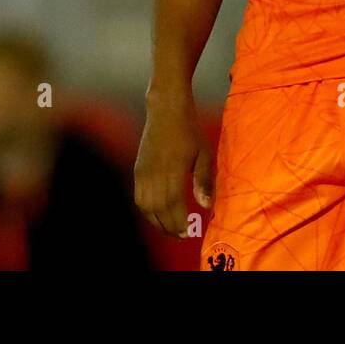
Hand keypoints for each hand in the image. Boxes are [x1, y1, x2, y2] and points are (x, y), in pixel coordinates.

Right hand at [133, 90, 213, 237]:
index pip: (173, 205)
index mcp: (173, 170)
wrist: (166, 108)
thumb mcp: (204, 153)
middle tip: (182, 234)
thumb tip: (206, 206)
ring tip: (170, 228)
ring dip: (157, 221)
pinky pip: (138, 197)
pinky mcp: (138, 169)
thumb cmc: (189, 129)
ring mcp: (143, 172)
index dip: (179, 222)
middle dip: (169, 226)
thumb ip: (204, 180)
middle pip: (158, 210)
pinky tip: (157, 214)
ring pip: (145, 206)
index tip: (188, 232)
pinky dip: (147, 211)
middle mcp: (154, 173)